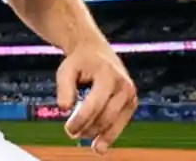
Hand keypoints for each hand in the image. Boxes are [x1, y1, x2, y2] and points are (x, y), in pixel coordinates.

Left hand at [57, 40, 137, 154]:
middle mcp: (123, 85)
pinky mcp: (131, 103)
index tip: (68, 129)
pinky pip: (120, 123)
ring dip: (98, 134)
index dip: (81, 120)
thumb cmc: (79, 61)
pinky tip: (100, 146)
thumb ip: (64, 88)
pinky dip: (109, 135)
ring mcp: (130, 95)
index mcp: (108, 74)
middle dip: (88, 128)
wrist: (95, 51)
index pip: (95, 104)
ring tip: (83, 139)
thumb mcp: (66, 69)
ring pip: (114, 122)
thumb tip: (64, 109)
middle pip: (105, 116)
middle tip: (71, 133)